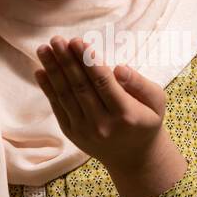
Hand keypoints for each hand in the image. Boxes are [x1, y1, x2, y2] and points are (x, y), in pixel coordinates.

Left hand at [33, 36, 169, 172]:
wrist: (133, 157)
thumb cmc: (146, 120)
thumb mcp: (156, 101)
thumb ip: (139, 83)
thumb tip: (119, 68)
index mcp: (125, 113)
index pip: (103, 82)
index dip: (88, 61)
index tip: (77, 41)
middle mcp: (102, 124)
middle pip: (81, 87)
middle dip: (67, 61)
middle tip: (56, 39)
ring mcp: (84, 130)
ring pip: (66, 95)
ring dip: (53, 71)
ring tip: (44, 49)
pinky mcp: (72, 133)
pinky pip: (58, 107)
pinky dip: (48, 88)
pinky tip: (41, 70)